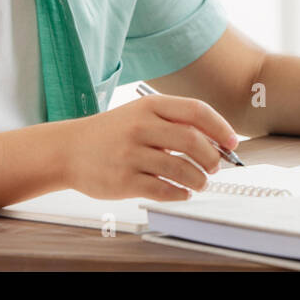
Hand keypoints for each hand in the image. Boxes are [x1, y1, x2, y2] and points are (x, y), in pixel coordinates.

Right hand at [62, 94, 239, 201]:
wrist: (68, 150)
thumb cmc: (111, 133)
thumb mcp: (140, 115)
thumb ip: (173, 123)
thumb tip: (214, 141)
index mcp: (149, 106)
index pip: (197, 111)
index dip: (220, 127)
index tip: (232, 142)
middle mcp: (141, 127)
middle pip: (194, 142)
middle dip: (212, 158)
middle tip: (215, 166)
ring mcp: (132, 154)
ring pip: (182, 169)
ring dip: (199, 180)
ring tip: (200, 182)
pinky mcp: (124, 181)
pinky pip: (164, 190)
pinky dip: (180, 194)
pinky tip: (182, 192)